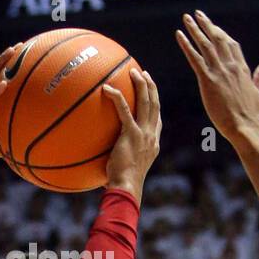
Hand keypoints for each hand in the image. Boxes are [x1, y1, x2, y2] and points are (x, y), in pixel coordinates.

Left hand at [102, 68, 160, 201]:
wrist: (127, 188)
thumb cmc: (121, 184)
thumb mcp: (123, 167)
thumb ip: (118, 156)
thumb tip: (101, 153)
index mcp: (153, 142)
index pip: (157, 118)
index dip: (155, 102)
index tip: (150, 90)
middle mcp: (152, 136)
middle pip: (155, 105)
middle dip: (151, 87)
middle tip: (143, 73)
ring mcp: (144, 134)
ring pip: (146, 102)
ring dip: (141, 84)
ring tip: (134, 71)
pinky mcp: (132, 134)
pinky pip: (124, 110)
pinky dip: (117, 97)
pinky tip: (107, 88)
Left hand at [176, 10, 258, 140]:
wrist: (245, 126)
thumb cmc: (252, 114)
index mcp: (242, 68)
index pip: (231, 44)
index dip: (220, 34)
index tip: (212, 26)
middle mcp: (231, 66)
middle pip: (217, 39)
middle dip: (207, 25)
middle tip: (197, 14)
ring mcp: (219, 71)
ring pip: (205, 45)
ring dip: (195, 29)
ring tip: (186, 18)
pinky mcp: (208, 80)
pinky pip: (195, 58)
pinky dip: (186, 45)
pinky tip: (179, 35)